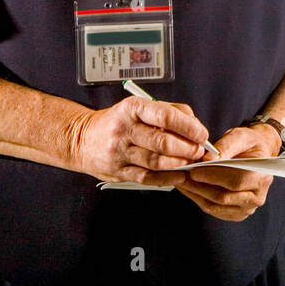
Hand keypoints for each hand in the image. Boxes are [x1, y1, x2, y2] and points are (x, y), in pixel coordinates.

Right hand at [67, 97, 210, 185]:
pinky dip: (167, 178)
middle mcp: (124, 129)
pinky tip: (179, 175)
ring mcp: (119, 152)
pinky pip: (147, 177)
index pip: (165, 116)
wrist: (83, 139)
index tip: (201, 134)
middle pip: (162, 142)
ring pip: (156, 162)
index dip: (188, 127)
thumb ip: (170, 111)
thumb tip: (195, 125)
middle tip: (199, 151)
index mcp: (132, 108)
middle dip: (187, 148)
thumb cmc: (118, 121)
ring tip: (191, 162)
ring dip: (179, 164)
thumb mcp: (140, 106)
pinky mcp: (118, 171)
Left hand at [174, 124, 279, 221]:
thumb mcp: (240, 136)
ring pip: (215, 206)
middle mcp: (257, 197)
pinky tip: (187, 188)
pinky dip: (198, 199)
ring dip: (195, 194)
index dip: (213, 177)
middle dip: (199, 186)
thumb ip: (225, 146)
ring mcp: (246, 208)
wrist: (255, 155)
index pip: (236, 181)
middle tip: (181, 176)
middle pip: (224, 197)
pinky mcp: (234, 213)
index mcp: (262, 177)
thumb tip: (207, 159)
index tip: (194, 170)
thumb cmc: (248, 144)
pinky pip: (213, 209)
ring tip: (180, 181)